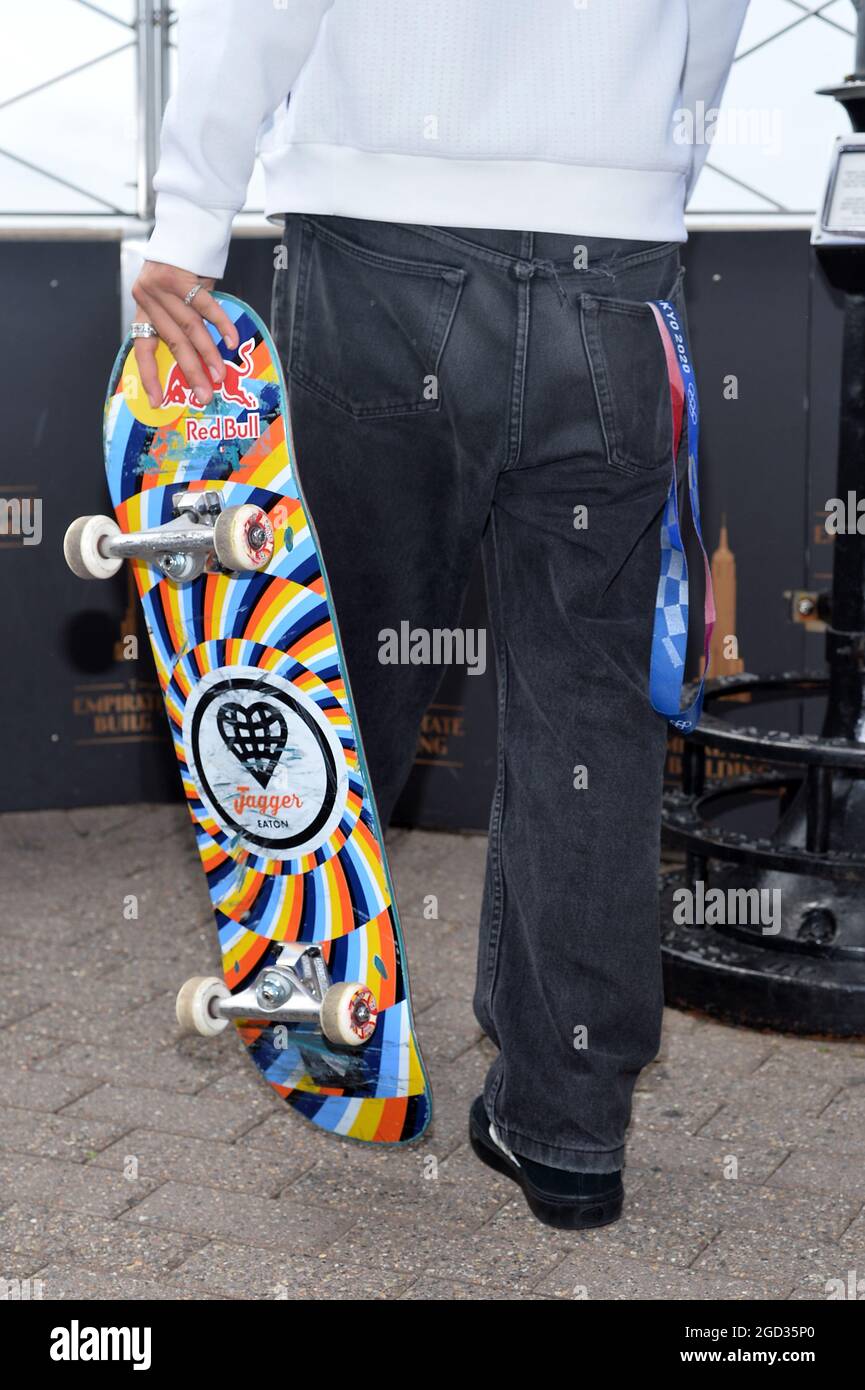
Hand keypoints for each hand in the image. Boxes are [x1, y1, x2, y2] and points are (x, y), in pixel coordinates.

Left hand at [131, 262, 239, 408]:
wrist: (185, 227)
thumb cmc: (182, 269)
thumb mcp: (171, 297)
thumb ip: (178, 322)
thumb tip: (198, 361)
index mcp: (143, 308)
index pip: (143, 348)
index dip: (150, 376)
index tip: (158, 401)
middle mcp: (148, 298)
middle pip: (173, 343)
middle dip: (190, 373)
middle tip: (203, 396)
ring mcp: (164, 286)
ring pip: (190, 328)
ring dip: (208, 355)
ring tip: (219, 376)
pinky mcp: (182, 276)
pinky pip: (205, 306)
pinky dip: (221, 324)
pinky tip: (232, 341)